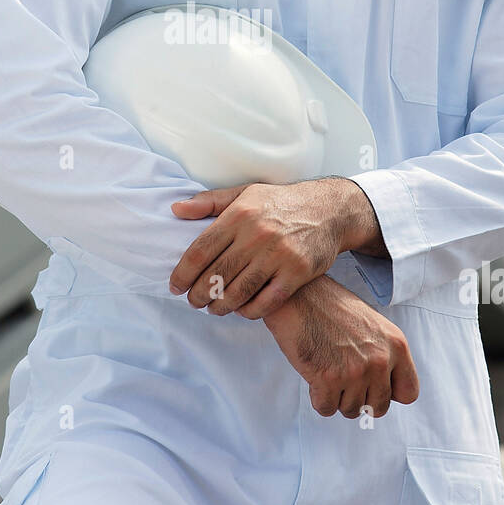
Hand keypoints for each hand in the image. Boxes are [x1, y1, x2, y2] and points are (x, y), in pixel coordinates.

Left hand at [169, 178, 363, 318]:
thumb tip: (176, 209)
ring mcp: (279, 254)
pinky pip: (266, 302)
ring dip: (220, 306)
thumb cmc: (279, 202)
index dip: (183, 273)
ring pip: (238, 292)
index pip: (201, 251)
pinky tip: (241, 310)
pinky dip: (249, 311)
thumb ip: (209, 202)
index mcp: (240, 214)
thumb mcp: (244, 193)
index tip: (175, 286)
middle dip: (198, 294)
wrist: (329, 209)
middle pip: (217, 275)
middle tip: (193, 302)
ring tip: (213, 308)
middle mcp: (258, 234)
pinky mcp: (298, 272)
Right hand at [264, 275, 418, 418]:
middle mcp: (380, 360)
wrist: (298, 294)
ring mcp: (355, 372)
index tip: (375, 388)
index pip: (408, 392)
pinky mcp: (328, 379)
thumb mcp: (371, 324)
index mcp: (396, 345)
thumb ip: (383, 353)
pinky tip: (315, 375)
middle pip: (379, 408)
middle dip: (360, 399)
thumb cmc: (329, 305)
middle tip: (344, 381)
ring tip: (327, 369)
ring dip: (337, 397)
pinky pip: (326, 408)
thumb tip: (382, 385)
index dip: (389, 394)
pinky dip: (318, 398)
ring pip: (351, 410)